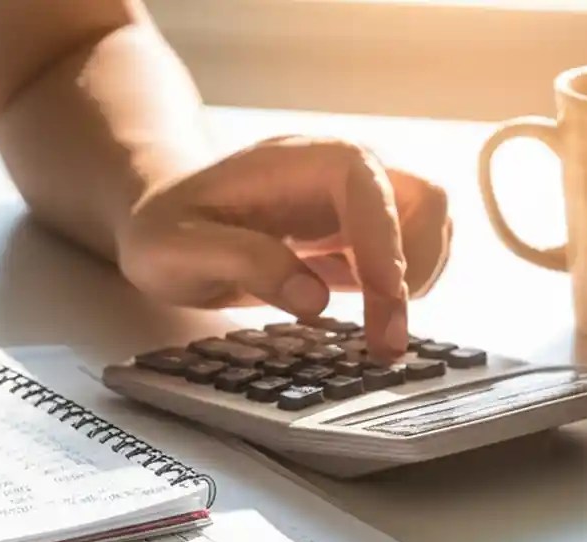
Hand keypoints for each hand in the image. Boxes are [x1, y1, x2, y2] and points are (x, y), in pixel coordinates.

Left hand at [120, 135, 451, 359]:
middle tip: (386, 335)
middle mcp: (336, 173)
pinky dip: (406, 288)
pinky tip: (372, 320)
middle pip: (420, 197)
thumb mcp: (178, 249)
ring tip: (380, 328)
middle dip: (415, 264)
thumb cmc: (164, 230)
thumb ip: (244, 262)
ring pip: (427, 225)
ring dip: (419, 277)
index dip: (384, 239)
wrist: (159, 223)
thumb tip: (315, 297)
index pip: (364, 183)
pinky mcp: (353, 239)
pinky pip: (409, 254)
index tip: (386, 299)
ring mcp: (350, 205)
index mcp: (296, 161)